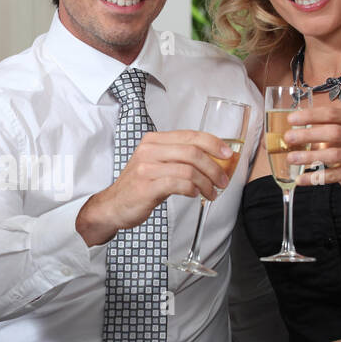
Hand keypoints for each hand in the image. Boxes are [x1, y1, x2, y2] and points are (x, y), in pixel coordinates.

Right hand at [76, 130, 233, 246]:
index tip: (228, 154)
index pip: (190, 135)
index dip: (213, 143)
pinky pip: (179, 184)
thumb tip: (212, 160)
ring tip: (211, 193)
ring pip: (188, 169)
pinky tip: (196, 195)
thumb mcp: (157, 164)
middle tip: (222, 180)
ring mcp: (146, 168)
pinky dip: (193, 190)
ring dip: (206, 183)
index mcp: (154, 141)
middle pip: (192, 152)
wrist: (112, 206)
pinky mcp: (146, 186)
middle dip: (214, 167)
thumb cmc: (137, 186)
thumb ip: (179, 158)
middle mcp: (149, 150)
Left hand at [285, 106, 340, 190]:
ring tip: (291, 158)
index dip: (310, 115)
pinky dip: (315, 177)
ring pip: (334, 154)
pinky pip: (333, 175)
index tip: (291, 119)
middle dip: (308, 135)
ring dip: (309, 156)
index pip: (332, 113)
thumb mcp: (335, 133)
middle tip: (288, 138)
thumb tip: (285, 134)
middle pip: (334, 132)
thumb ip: (316, 130)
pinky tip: (300, 179)